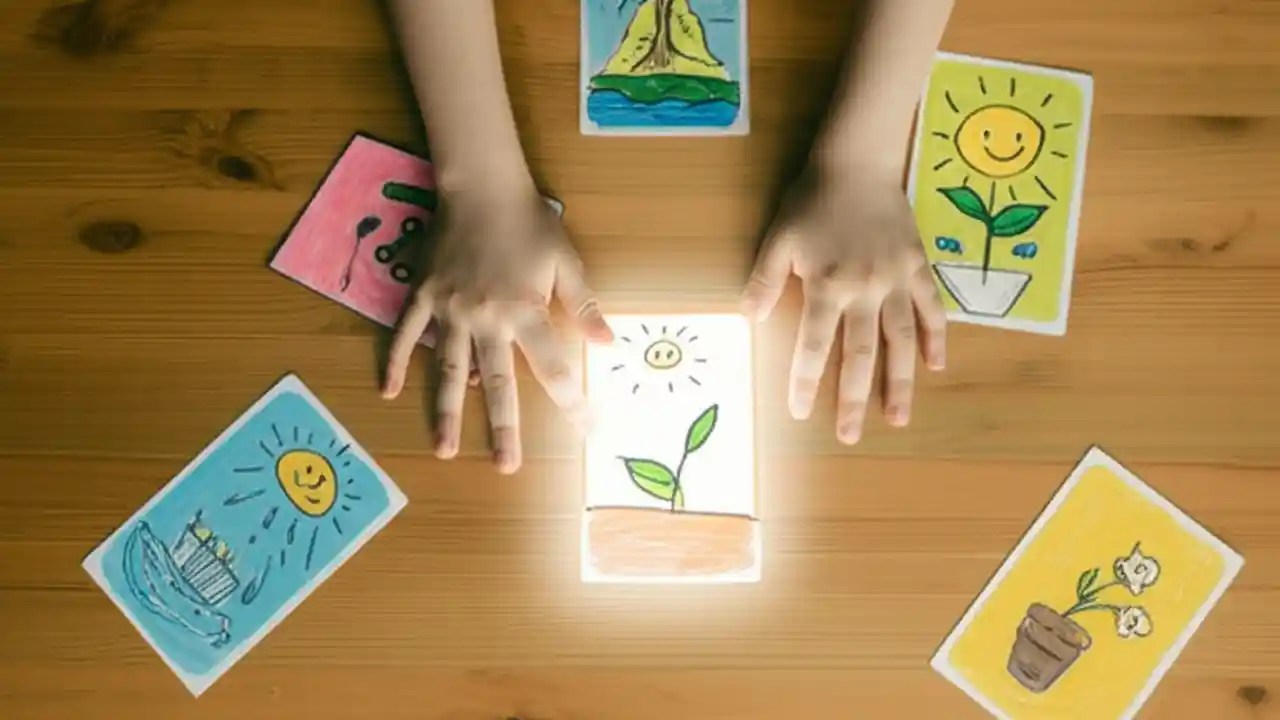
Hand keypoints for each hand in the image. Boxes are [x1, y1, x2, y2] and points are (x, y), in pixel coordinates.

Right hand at [381, 188, 611, 473]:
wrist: (481, 185)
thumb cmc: (531, 223)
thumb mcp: (567, 261)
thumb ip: (584, 306)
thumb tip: (608, 345)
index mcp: (525, 311)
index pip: (553, 367)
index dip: (572, 401)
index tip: (586, 429)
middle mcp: (486, 319)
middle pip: (498, 384)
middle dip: (504, 428)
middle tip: (506, 467)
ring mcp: (449, 311)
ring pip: (449, 371)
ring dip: (447, 413)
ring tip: (445, 451)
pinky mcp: (423, 297)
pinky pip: (406, 335)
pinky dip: (397, 363)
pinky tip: (389, 393)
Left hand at [742, 168, 946, 443]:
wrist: (857, 162)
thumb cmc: (811, 201)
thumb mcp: (777, 238)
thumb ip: (764, 280)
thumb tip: (748, 318)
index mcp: (827, 284)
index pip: (814, 344)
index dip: (805, 380)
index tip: (800, 412)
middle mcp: (865, 289)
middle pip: (860, 354)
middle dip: (854, 398)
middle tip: (850, 436)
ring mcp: (896, 280)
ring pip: (901, 340)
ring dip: (901, 382)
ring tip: (899, 418)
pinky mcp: (917, 267)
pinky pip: (931, 309)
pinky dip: (935, 337)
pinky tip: (936, 366)